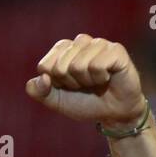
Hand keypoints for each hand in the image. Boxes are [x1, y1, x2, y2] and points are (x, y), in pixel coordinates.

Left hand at [25, 35, 145, 124]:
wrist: (113, 114)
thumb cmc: (85, 103)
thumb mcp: (56, 101)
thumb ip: (39, 92)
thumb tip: (41, 78)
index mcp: (63, 50)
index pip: (45, 66)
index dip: (55, 83)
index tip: (68, 86)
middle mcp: (80, 42)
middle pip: (60, 66)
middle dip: (71, 84)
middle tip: (85, 86)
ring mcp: (99, 44)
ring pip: (78, 65)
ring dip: (86, 82)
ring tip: (96, 82)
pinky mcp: (116, 50)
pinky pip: (97, 65)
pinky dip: (101, 78)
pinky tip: (108, 78)